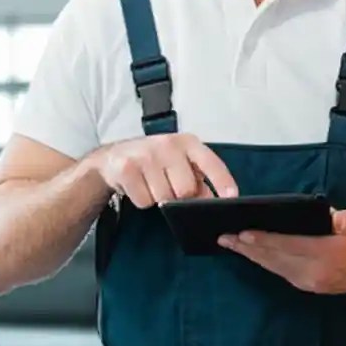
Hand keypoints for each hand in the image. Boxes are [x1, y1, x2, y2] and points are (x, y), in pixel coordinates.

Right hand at [90, 133, 237, 208]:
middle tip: (169, 187)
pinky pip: (144, 201)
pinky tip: (138, 186)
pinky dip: (142, 200)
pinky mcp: (126, 168)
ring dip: (158, 199)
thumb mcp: (179, 163)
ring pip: (164, 198)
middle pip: (186, 189)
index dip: (222, 180)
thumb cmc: (154, 161)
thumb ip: (199, 180)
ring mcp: (146, 155)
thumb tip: (215, 202)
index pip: (210, 162)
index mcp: (188, 143)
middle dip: (179, 197)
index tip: (232, 196)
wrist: (113, 157)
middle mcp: (168, 144)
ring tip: (151, 185)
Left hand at [219, 207, 345, 294]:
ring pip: (274, 267)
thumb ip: (341, 220)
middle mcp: (315, 272)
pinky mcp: (307, 286)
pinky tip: (250, 253)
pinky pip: (279, 272)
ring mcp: (310, 282)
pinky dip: (263, 261)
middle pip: (275, 259)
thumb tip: (323, 216)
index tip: (243, 234)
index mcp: (329, 254)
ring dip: (251, 256)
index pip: (290, 246)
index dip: (265, 240)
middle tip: (224, 237)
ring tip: (230, 244)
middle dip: (248, 248)